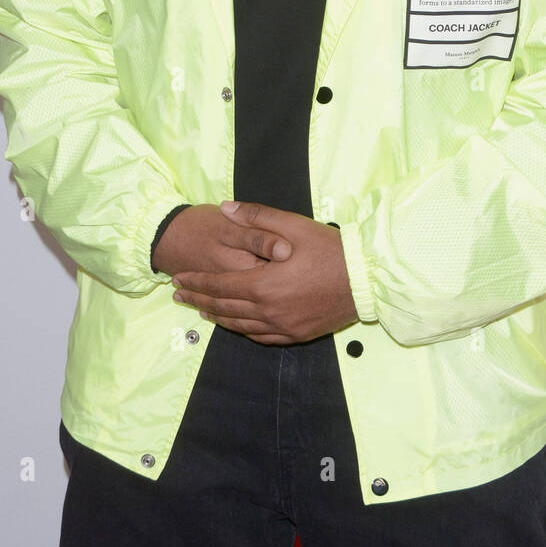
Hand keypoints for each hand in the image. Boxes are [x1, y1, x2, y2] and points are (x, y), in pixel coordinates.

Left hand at [171, 201, 358, 344]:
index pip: (218, 286)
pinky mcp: (297, 334)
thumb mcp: (294, 225)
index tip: (178, 279)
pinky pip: (262, 337)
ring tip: (201, 311)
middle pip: (223, 308)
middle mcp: (268, 311)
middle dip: (198, 300)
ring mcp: (283, 327)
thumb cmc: (330, 250)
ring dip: (217, 317)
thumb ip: (256, 217)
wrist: (366, 279)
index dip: (196, 282)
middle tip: (178, 296)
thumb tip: (225, 209)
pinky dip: (243, 330)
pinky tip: (237, 325)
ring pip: (240, 326)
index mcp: (263, 285)